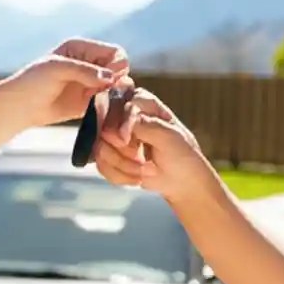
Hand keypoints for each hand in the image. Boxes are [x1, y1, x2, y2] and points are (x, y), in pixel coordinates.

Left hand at [3, 38, 129, 125]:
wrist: (20, 106)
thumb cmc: (33, 81)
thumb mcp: (57, 68)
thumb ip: (84, 71)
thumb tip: (111, 78)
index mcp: (83, 48)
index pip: (115, 52)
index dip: (116, 66)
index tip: (107, 79)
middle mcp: (90, 64)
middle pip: (120, 70)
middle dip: (117, 81)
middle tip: (101, 92)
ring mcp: (91, 84)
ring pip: (118, 88)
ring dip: (114, 96)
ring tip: (98, 102)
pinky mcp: (89, 102)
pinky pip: (109, 103)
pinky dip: (109, 107)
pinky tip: (98, 110)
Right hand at [95, 88, 216, 202]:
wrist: (181, 181)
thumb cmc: (182, 155)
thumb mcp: (171, 138)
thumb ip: (149, 126)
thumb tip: (127, 122)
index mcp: (142, 102)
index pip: (119, 104)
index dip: (120, 123)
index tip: (126, 140)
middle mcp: (125, 115)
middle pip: (105, 128)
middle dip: (123, 151)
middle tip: (142, 160)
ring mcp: (114, 135)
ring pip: (100, 148)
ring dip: (124, 166)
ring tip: (145, 170)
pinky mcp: (109, 154)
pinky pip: (101, 165)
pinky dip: (119, 176)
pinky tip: (137, 178)